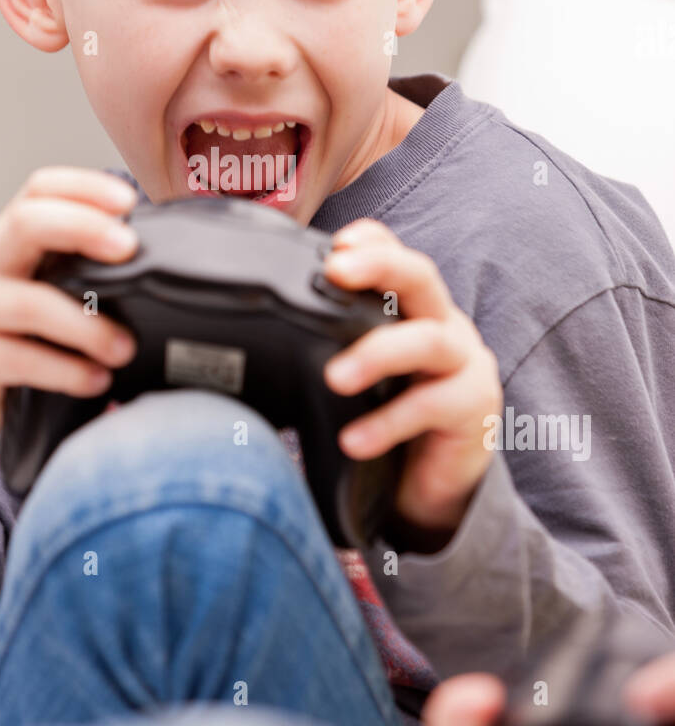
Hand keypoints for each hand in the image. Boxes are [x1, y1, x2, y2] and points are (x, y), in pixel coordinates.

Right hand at [0, 166, 140, 432]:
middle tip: (129, 248)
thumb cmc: (20, 338)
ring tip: (124, 347)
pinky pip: (22, 360)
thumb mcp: (48, 292)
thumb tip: (163, 262)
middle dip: (83, 227)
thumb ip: (87, 272)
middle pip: (26, 223)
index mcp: (11, 240)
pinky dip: (69, 372)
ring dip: (88, 325)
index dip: (84, 186)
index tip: (129, 200)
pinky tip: (97, 380)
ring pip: (30, 304)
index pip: (39, 189)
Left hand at [321, 218, 501, 548]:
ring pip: (430, 341)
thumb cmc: (390, 418)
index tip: (334, 243)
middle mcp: (444, 325)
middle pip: (422, 278)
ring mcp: (465, 365)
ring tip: (335, 377)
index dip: (372, 241)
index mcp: (413, 310)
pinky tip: (353, 440)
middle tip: (335, 271)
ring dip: (378, 352)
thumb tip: (251, 352)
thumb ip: (328, 352)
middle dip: (380, 266)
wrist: (437, 484)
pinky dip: (388, 423)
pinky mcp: (474, 409)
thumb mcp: (362, 376)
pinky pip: (433, 407)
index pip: (397, 256)